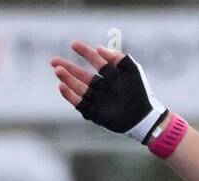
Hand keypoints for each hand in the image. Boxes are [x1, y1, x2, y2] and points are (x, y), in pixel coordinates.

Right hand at [50, 41, 167, 142]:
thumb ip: (119, 57)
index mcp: (113, 77)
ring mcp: (99, 100)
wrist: (144, 117)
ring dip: (67, 79)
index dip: (85, 52)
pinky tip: (62, 86)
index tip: (73, 44)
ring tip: (58, 71)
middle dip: (68, 67)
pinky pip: (79, 104)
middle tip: (54, 61)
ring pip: (78, 88)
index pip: (96, 61)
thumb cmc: (141, 93)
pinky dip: (70, 96)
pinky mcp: (95, 113)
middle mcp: (104, 88)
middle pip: (82, 75)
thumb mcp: (132, 71)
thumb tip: (100, 48)